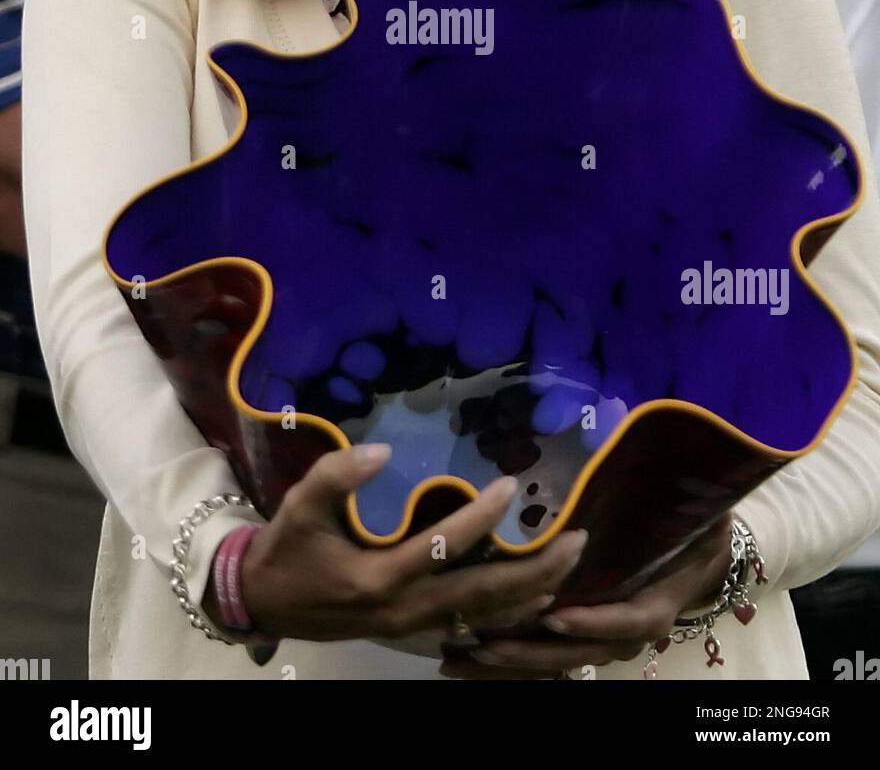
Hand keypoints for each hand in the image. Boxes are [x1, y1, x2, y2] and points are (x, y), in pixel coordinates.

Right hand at [238, 444, 588, 642]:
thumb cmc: (288, 548)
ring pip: (484, 615)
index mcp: (378, 578)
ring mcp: (412, 627)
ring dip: (530, 592)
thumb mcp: (300, 504)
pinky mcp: (414, 632)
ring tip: (569, 563)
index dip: (480, 517)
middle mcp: (404, 610)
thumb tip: (383, 450)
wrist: (267, 602)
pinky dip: (507, 613)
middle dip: (535, 570)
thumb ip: (338, 475)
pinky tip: (535, 596)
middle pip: (483, 594)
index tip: (510, 487)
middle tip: (576, 540)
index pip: (443, 546)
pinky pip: (472, 626)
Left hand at [441, 513, 733, 678]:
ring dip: (513, 661)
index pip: (627, 621)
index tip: (554, 616)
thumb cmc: (689, 529)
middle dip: (533, 651)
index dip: (593, 622)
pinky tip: (469, 656)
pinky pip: (548, 657)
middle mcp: (628, 633)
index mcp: (656, 604)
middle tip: (488, 645)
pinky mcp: (583, 640)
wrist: (697, 558)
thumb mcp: (693, 516)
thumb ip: (672, 501)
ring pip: (557, 661)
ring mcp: (604, 642)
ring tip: (466, 654)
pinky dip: (512, 661)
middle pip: (580, 653)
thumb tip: (664, 465)